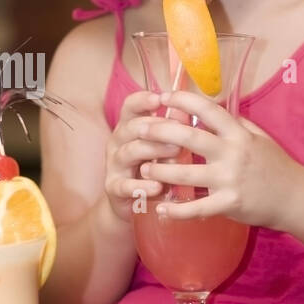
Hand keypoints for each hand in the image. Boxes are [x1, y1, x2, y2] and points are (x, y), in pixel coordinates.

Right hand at [104, 89, 183, 223]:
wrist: (131, 204)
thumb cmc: (152, 169)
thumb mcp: (161, 148)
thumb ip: (171, 133)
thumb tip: (189, 114)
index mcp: (128, 128)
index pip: (130, 107)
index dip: (142, 101)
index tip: (160, 99)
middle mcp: (118, 143)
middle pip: (131, 127)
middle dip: (157, 127)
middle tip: (181, 129)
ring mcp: (114, 165)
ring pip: (129, 152)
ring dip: (152, 150)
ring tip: (175, 152)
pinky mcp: (114, 188)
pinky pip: (125, 185)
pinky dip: (141, 185)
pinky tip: (157, 186)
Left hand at [137, 89, 303, 229]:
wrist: (296, 198)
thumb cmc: (277, 166)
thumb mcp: (260, 138)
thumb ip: (237, 123)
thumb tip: (215, 107)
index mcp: (238, 133)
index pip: (207, 109)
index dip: (183, 100)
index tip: (163, 96)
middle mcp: (232, 152)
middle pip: (189, 137)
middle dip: (160, 131)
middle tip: (139, 130)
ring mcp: (230, 179)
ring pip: (185, 174)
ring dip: (159, 171)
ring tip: (142, 169)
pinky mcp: (229, 203)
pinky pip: (197, 208)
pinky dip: (177, 211)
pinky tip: (161, 209)